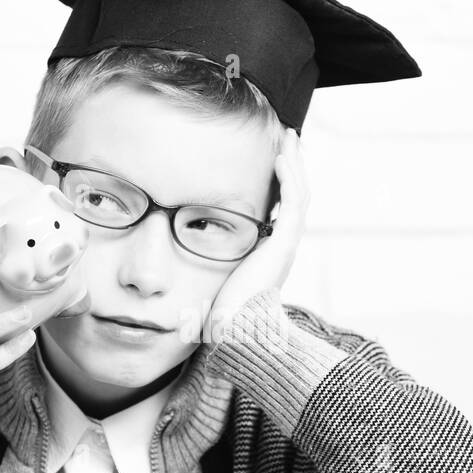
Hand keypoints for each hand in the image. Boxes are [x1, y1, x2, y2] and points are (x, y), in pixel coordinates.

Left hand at [208, 128, 307, 342]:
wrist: (235, 334)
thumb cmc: (221, 317)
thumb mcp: (211, 282)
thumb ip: (203, 268)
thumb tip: (173, 266)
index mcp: (270, 255)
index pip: (282, 210)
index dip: (281, 184)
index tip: (274, 160)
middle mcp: (282, 248)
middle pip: (295, 197)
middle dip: (293, 167)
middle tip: (287, 139)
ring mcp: (285, 246)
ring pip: (299, 195)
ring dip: (294, 164)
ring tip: (288, 138)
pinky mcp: (283, 245)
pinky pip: (292, 203)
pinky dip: (289, 178)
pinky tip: (281, 157)